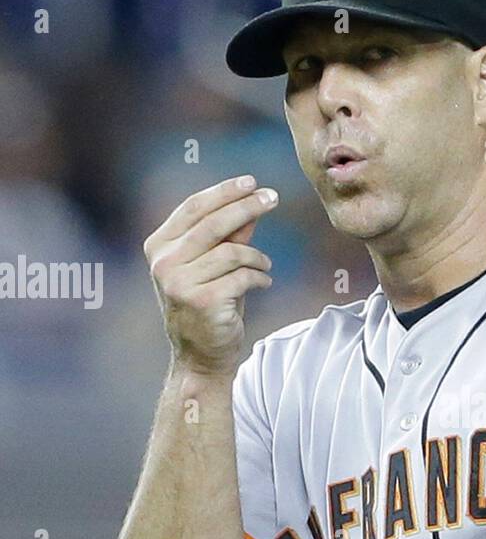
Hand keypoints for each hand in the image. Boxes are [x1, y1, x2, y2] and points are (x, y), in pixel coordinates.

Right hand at [144, 176, 277, 375]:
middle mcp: (163, 263)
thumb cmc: (208, 305)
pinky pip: (242, 277)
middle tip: (272, 198)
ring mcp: (179, 283)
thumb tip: (251, 201)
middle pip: (212, 224)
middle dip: (246, 206)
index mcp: (158, 247)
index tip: (252, 182)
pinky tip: (263, 283)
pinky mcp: (202, 301)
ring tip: (266, 265)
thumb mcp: (214, 265)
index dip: (224, 191)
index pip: (193, 208)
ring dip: (257, 256)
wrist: (200, 356)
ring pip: (231, 252)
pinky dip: (259, 277)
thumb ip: (229, 235)